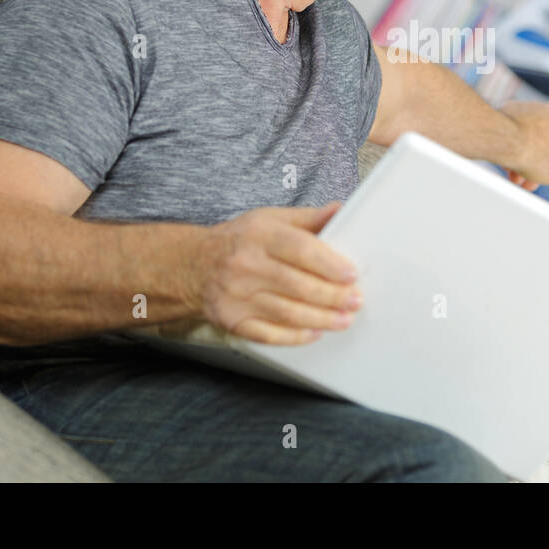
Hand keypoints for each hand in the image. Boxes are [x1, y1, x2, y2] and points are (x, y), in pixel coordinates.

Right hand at [197, 202, 362, 345]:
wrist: (193, 265)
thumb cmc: (239, 241)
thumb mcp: (270, 219)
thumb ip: (307, 218)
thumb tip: (341, 211)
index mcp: (259, 235)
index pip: (300, 249)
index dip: (329, 264)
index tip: (351, 274)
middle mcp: (246, 265)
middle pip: (297, 285)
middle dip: (332, 296)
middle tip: (354, 300)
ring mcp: (237, 295)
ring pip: (286, 312)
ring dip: (320, 319)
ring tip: (343, 319)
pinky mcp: (232, 320)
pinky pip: (268, 334)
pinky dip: (295, 337)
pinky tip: (314, 332)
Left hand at [499, 100, 548, 189]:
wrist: (502, 139)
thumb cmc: (537, 156)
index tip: (548, 178)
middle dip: (542, 166)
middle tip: (527, 181)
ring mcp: (536, 108)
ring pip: (535, 138)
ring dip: (528, 156)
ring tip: (515, 173)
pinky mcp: (517, 108)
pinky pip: (520, 129)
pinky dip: (516, 143)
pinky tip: (507, 157)